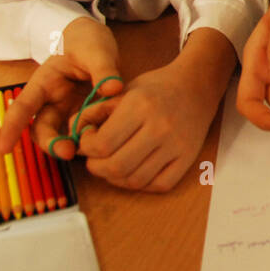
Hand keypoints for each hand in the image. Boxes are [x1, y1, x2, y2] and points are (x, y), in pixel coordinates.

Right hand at [1, 17, 123, 160]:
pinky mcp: (86, 116)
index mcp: (44, 83)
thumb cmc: (87, 42)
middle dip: (51, 143)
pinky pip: (85, 132)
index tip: (3, 149)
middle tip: (68, 152)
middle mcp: (52, 101)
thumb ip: (103, 68)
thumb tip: (113, 88)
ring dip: (71, 145)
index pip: (22, 107)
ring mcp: (69, 110)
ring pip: (62, 135)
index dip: (11, 129)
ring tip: (90, 150)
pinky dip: (92, 139)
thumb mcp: (95, 50)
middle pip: (42, 128)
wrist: (95, 41)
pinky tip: (106, 141)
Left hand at [77, 31, 233, 190]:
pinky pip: (159, 184)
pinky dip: (141, 184)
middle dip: (96, 167)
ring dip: (116, 178)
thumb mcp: (121, 91)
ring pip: (135, 180)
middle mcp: (160, 126)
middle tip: (95, 158)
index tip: (88, 140)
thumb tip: (72, 136)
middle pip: (116, 166)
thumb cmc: (155, 88)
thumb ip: (93, 112)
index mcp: (140, 105)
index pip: (102, 144)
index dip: (87, 148)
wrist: (197, 86)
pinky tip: (134, 170)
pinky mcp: (188, 158)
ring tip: (113, 164)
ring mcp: (176, 145)